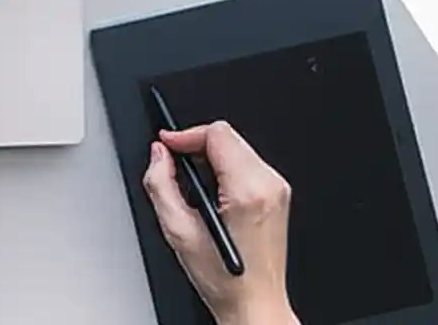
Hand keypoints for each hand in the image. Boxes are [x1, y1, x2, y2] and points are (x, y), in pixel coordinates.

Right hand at [143, 122, 299, 324]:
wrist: (255, 303)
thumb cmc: (226, 280)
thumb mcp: (179, 232)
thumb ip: (161, 185)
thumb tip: (159, 155)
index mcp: (247, 191)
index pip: (217, 134)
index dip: (185, 135)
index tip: (167, 144)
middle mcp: (269, 185)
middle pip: (227, 137)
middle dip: (196, 145)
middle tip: (173, 164)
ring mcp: (277, 189)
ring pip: (237, 148)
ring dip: (210, 157)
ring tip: (191, 184)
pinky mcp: (278, 194)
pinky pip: (247, 164)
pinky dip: (225, 168)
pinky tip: (212, 193)